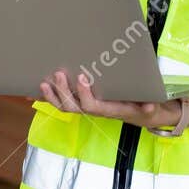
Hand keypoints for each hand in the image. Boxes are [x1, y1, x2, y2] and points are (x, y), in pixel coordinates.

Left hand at [39, 70, 179, 129]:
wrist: (141, 114)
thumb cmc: (144, 106)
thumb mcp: (151, 107)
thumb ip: (151, 106)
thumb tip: (150, 107)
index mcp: (110, 110)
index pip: (92, 106)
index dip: (85, 94)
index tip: (82, 77)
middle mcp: (96, 110)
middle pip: (73, 108)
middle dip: (63, 93)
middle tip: (58, 74)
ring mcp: (87, 107)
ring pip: (66, 107)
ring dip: (53, 96)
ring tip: (44, 82)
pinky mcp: (84, 103)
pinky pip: (64, 102)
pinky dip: (50, 97)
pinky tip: (37, 91)